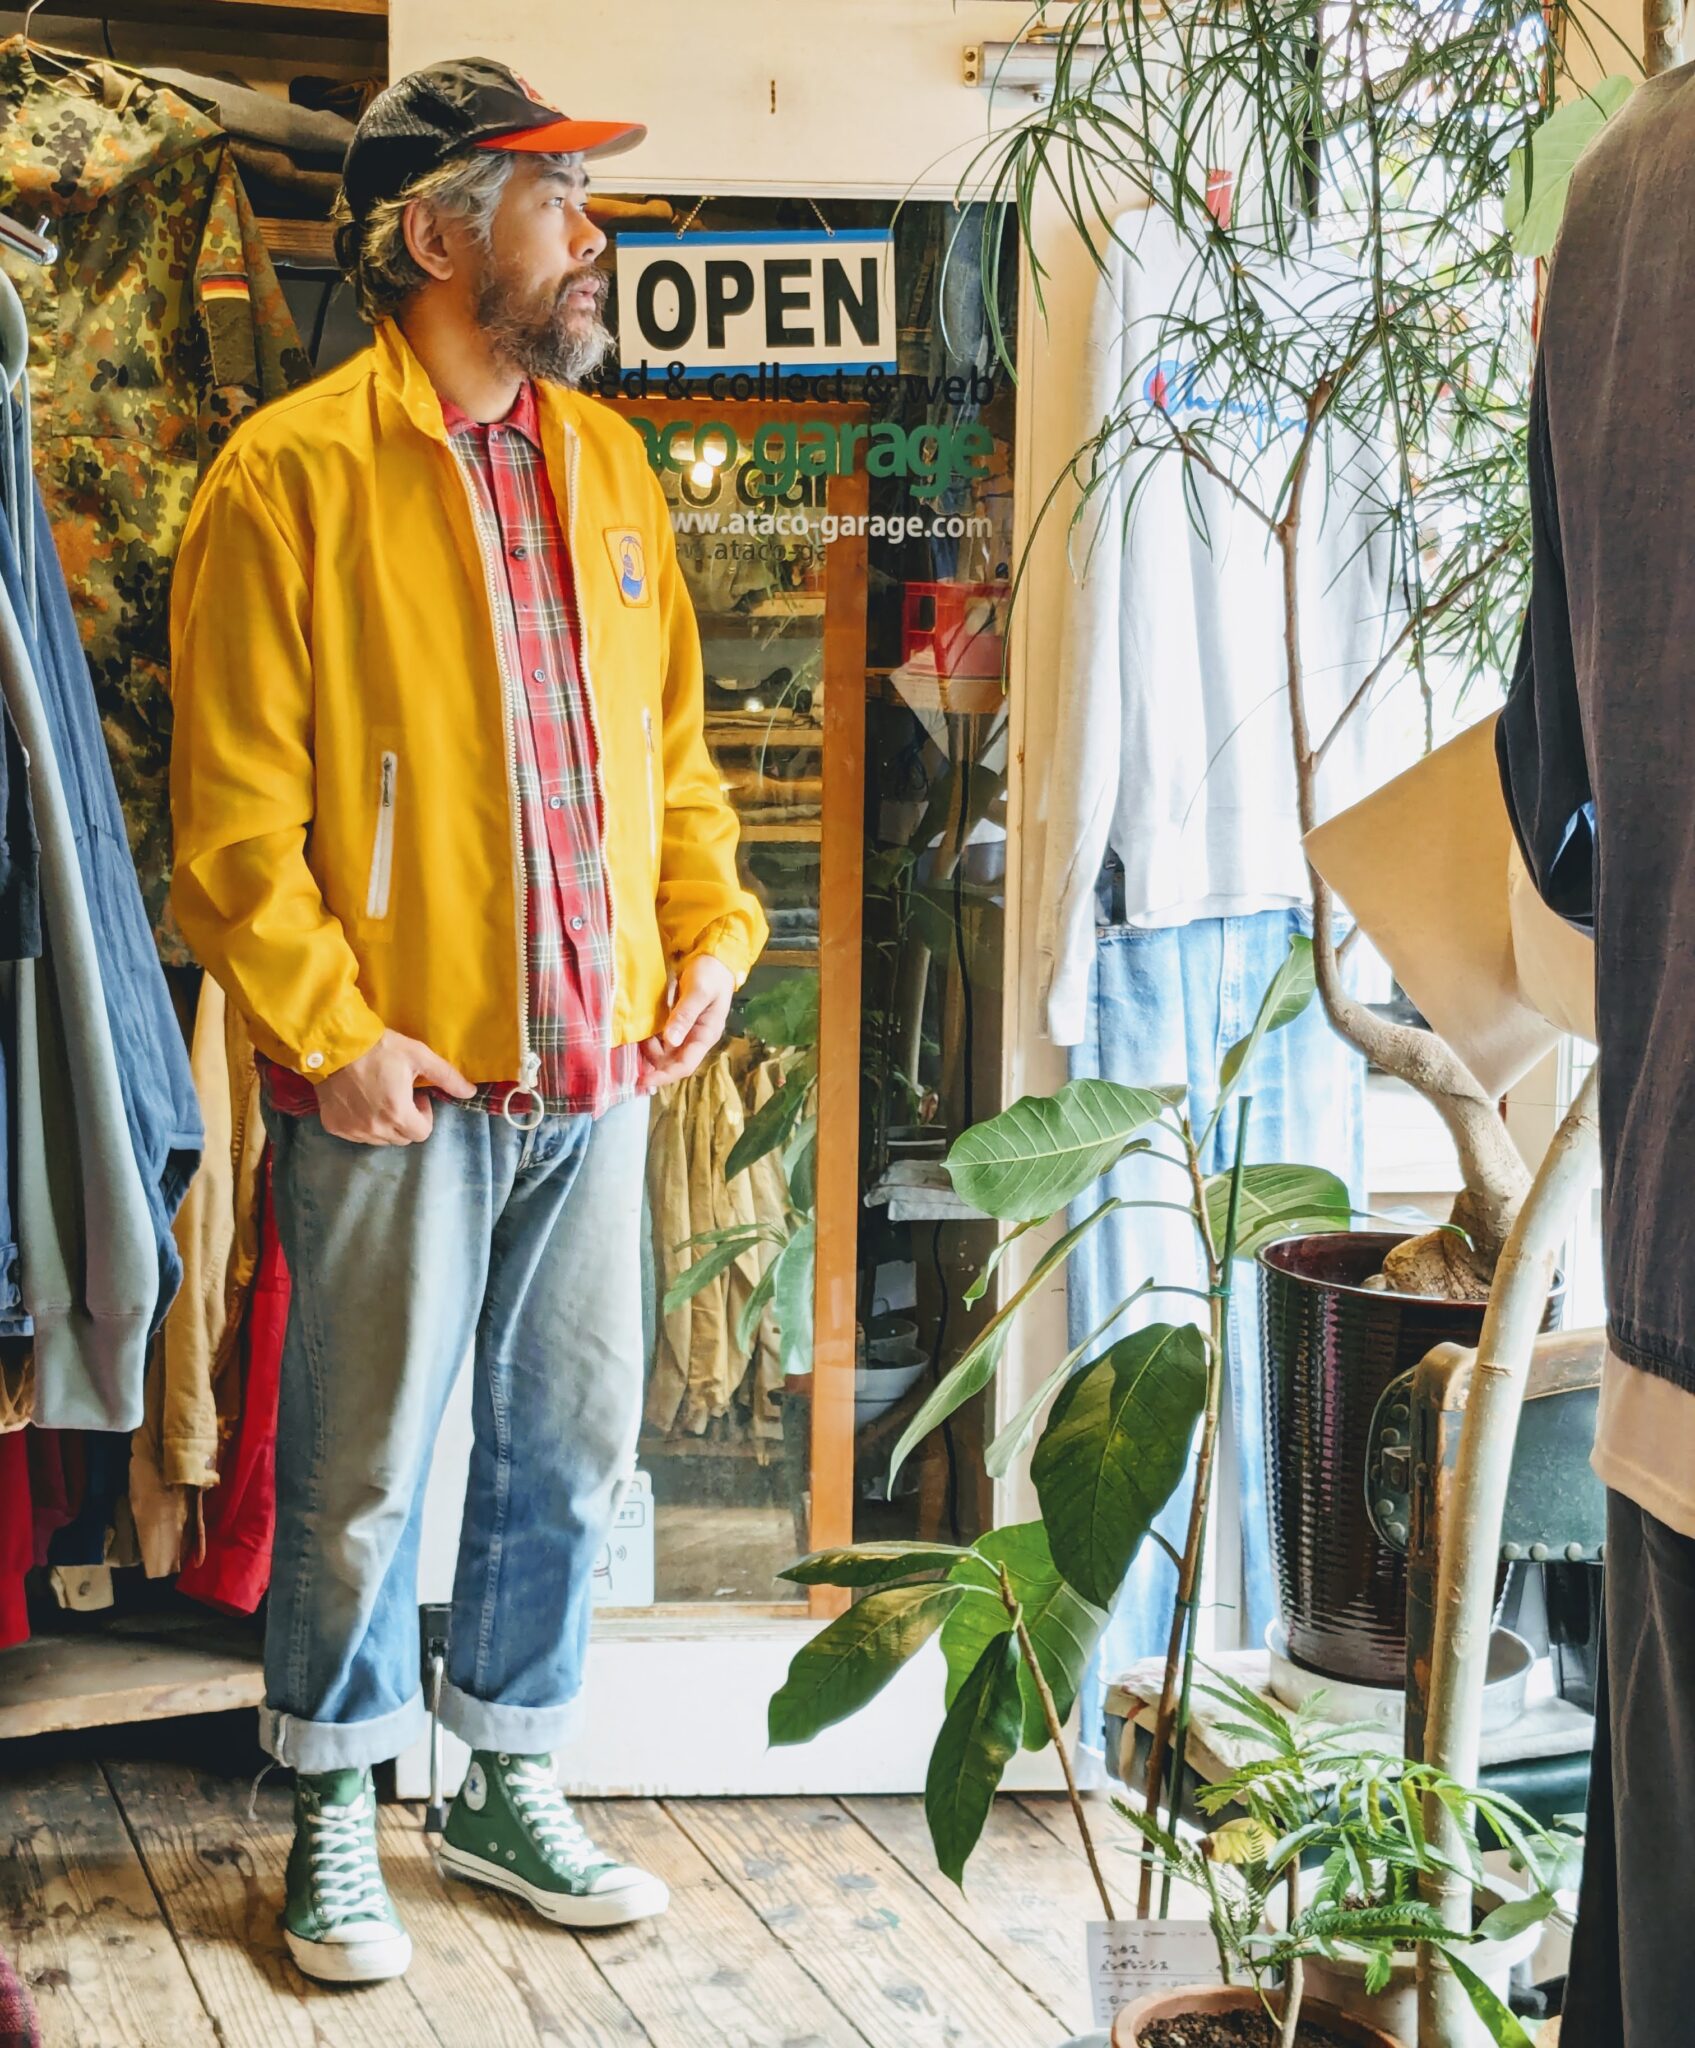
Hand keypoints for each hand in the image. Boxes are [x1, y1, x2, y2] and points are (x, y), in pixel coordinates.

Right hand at [316, 1029, 474, 1144]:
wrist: (333, 1044)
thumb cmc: (379, 1047)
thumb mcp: (418, 1056)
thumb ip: (447, 1077)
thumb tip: (471, 1093)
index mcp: (397, 1113)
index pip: (422, 1134)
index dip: (425, 1116)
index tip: (418, 1096)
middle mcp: (375, 1128)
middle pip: (402, 1138)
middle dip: (407, 1121)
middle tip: (400, 1095)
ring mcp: (353, 1130)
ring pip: (380, 1140)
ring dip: (386, 1124)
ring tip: (381, 1097)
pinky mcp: (335, 1126)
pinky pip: (358, 1135)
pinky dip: (364, 1124)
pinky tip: (361, 1101)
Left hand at [639, 954, 734, 1089]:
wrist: (715, 957)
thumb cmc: (710, 974)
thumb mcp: (699, 991)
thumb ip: (684, 1015)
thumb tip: (670, 1040)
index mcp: (706, 1035)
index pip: (685, 1065)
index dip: (664, 1076)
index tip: (643, 1080)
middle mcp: (696, 1038)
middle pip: (672, 1062)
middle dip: (653, 1062)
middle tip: (634, 1047)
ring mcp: (687, 1031)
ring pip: (665, 1052)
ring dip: (649, 1050)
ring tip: (637, 1035)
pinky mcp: (678, 1023)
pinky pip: (662, 1039)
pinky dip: (650, 1039)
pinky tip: (641, 1030)